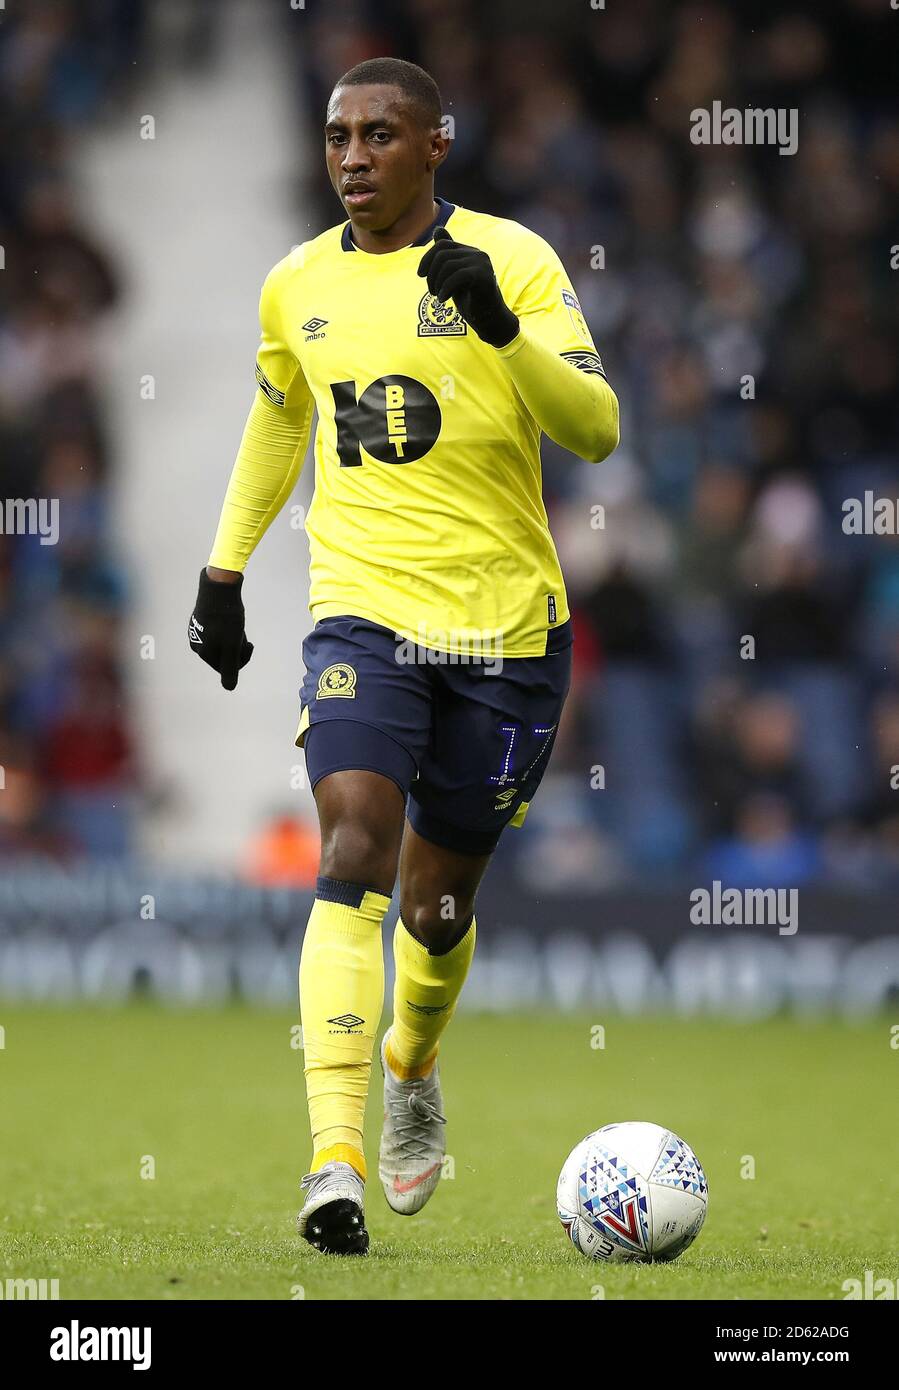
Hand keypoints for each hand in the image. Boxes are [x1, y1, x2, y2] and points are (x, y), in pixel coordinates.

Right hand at [188, 567, 253, 689]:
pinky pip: (218, 631)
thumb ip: (230, 668)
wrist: (219, 586)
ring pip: (222, 643)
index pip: (226, 668)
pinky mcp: (201, 619)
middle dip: (237, 648)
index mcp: (203, 653)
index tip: (249, 644)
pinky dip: (228, 628)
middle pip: (224, 656)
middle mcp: (197, 644)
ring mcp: (197, 631)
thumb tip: (229, 688)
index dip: (242, 658)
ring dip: (234, 638)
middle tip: (243, 633)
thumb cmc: (227, 617)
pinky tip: (231, 618)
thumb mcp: (232, 645)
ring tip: (238, 625)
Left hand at [417, 227, 518, 347]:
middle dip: (431, 273)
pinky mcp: (484, 276)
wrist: (489, 319)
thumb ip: (447, 256)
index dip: (427, 258)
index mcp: (469, 251)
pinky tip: (443, 299)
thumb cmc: (471, 299)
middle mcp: (477, 254)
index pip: (442, 244)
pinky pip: (457, 276)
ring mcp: (482, 264)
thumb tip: (437, 229)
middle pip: (442, 254)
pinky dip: (445, 288)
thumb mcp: (453, 275)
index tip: (421, 275)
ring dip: (437, 283)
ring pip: (448, 265)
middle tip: (431, 291)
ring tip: (438, 296)